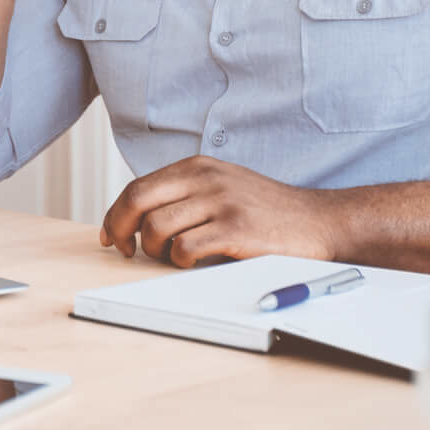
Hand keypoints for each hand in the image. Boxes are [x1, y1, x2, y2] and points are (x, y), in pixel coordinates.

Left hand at [99, 156, 340, 267]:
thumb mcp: (223, 187)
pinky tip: (195, 262)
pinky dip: (180, 262)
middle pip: (137, 201)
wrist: (318, 221)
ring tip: (174, 257)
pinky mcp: (236, 230)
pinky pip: (185, 249)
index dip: (116, 215)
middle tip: (126, 251)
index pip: (138, 188)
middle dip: (121, 230)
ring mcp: (221, 202)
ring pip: (157, 228)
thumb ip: (185, 195)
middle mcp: (206, 178)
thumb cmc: (266, 212)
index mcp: (197, 167)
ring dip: (156, 251)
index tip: (111, 236)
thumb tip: (136, 221)